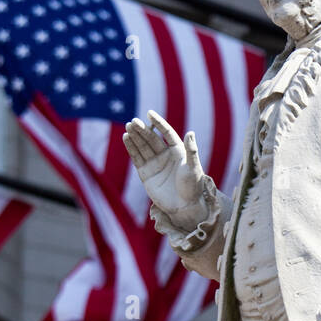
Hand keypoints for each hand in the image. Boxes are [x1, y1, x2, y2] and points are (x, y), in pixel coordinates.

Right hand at [123, 110, 208, 229]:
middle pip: (152, 139)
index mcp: (178, 151)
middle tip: (134, 121)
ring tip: (128, 127)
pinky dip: (131, 148)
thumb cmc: (193, 187)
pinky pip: (137, 158)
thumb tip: (190, 132)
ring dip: (135, 137)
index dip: (158, 123)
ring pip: (143, 147)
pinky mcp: (146, 174)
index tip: (150, 113)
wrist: (184, 207)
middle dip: (142, 130)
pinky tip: (126, 138)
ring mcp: (155, 164)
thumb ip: (191, 150)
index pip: (166, 133)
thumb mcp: (194, 168)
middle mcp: (165, 155)